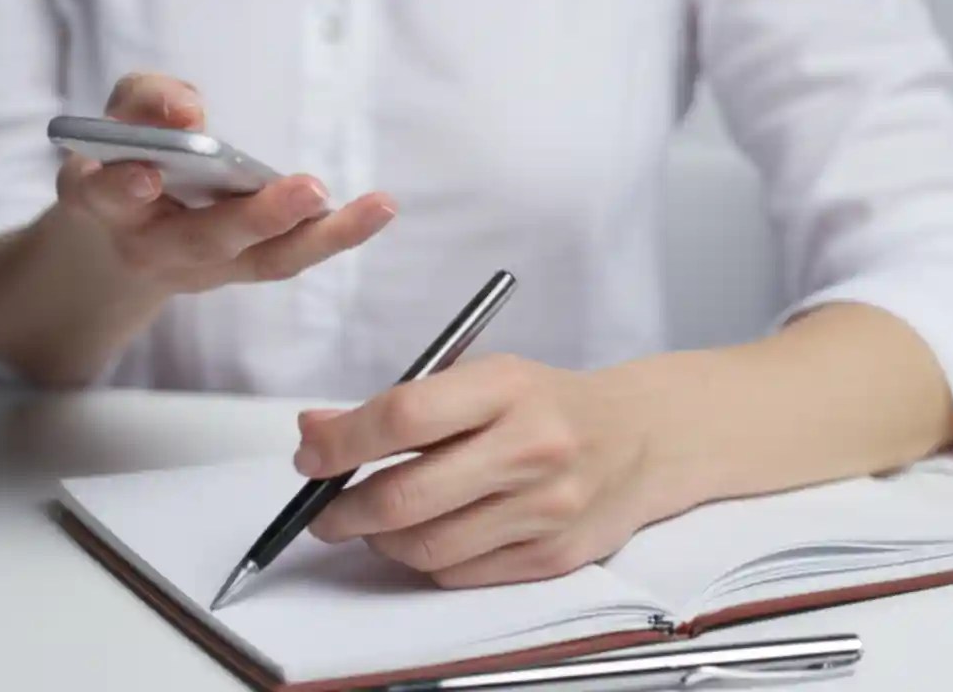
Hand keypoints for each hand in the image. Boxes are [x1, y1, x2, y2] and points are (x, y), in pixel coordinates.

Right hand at [53, 72, 395, 295]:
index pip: (105, 197)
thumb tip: (187, 112)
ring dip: (323, 236)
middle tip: (308, 188)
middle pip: (205, 240)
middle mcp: (153, 248)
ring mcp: (203, 268)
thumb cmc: (127, 155)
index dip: (123, 188)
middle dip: (258, 217)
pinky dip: (331, 236)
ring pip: (265, 261)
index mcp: (105, 202)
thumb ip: (146, 103)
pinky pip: (289, 258)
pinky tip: (374, 210)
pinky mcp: (242, 270)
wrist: (125, 235)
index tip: (146, 175)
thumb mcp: (122, 116)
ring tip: (378, 206)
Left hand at [295, 354, 683, 587]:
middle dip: (343, 511)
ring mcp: (546, 508)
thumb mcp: (483, 379)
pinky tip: (428, 537)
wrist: (641, 439)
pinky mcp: (554, 555)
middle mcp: (531, 447)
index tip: (311, 456)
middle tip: (323, 513)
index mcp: (506, 388)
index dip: (341, 442)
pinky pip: (460, 574)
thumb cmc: (546, 405)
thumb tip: (313, 430)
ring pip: (427, 547)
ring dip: (380, 542)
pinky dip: (427, 562)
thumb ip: (403, 404)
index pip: (403, 416)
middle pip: (406, 496)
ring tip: (374, 525)